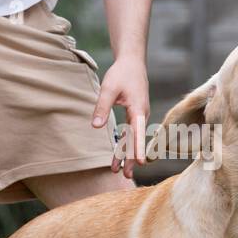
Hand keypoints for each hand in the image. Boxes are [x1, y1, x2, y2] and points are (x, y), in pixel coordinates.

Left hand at [92, 56, 149, 178]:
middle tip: (126, 176)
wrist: (132, 61)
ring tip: (119, 170)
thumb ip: (102, 107)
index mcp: (138, 109)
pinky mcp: (135, 114)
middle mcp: (141, 114)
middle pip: (136, 140)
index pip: (138, 132)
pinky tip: (119, 154)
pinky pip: (130, 132)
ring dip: (126, 153)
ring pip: (132, 138)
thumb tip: (96, 126)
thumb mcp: (108, 88)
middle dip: (131, 158)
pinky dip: (125, 143)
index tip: (139, 163)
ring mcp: (139, 115)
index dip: (138, 148)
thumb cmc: (122, 73)